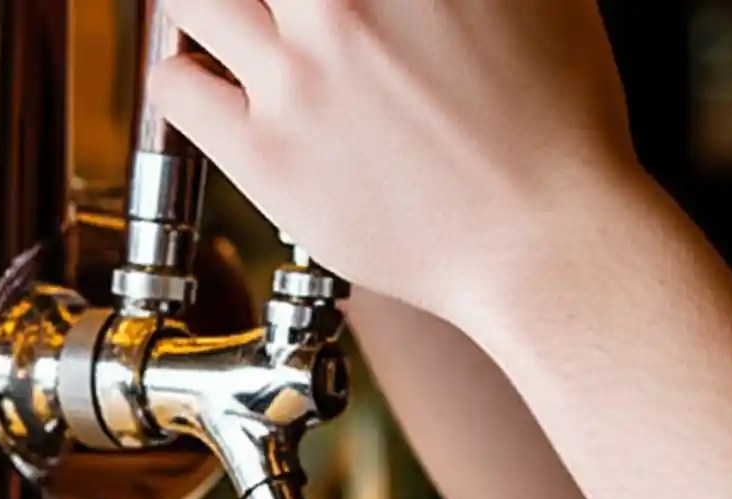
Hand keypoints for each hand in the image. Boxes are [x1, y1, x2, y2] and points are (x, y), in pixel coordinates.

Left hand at [156, 0, 642, 318]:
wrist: (545, 241)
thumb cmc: (557, 126)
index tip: (318, 1)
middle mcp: (339, 6)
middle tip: (275, 6)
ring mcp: (297, 79)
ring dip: (206, 3)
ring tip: (234, 18)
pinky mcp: (267, 157)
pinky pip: (174, 88)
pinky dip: (187, 74)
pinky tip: (220, 82)